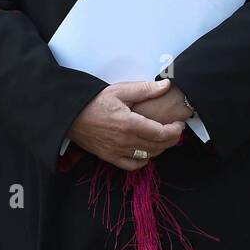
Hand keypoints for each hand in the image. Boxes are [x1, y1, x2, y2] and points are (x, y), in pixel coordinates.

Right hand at [68, 79, 184, 171]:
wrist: (70, 115)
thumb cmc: (94, 101)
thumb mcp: (120, 90)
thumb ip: (145, 89)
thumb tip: (166, 85)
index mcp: (130, 123)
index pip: (161, 133)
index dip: (175, 131)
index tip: (179, 124)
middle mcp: (125, 140)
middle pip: (158, 146)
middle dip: (171, 139)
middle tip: (175, 130)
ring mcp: (117, 151)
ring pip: (148, 155)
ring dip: (160, 148)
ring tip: (163, 138)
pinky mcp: (110, 157)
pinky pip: (132, 165)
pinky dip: (143, 160)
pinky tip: (146, 152)